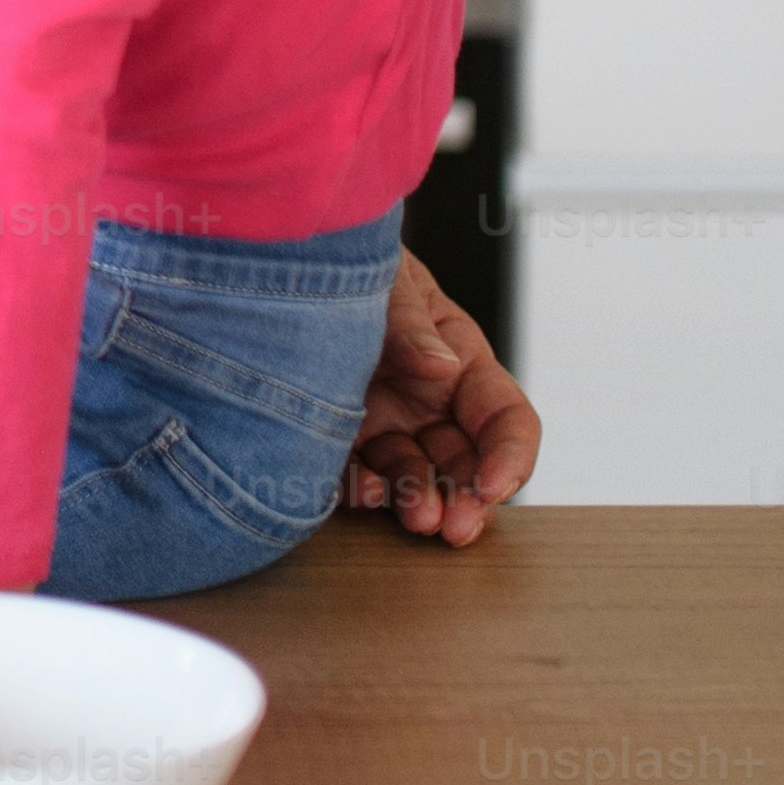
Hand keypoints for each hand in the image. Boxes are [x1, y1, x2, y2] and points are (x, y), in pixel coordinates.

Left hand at [345, 247, 539, 541]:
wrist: (272, 258)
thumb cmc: (348, 259)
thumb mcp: (386, 279)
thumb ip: (410, 322)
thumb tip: (441, 367)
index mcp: (458, 358)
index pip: (504, 416)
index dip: (511, 456)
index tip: (495, 486)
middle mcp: (427, 400)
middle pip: (466, 461)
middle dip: (469, 499)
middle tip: (456, 527)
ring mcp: (383, 422)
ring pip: (416, 478)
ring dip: (421, 502)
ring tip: (418, 519)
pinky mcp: (336, 438)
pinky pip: (353, 477)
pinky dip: (361, 492)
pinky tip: (363, 493)